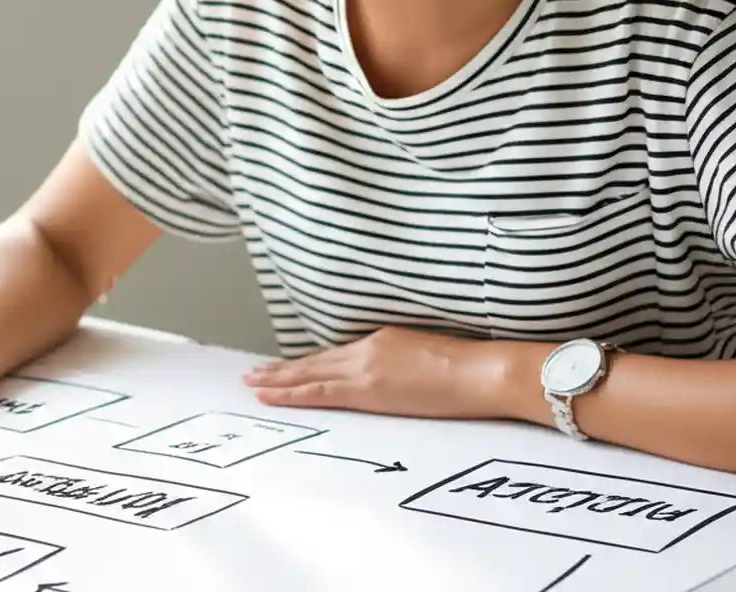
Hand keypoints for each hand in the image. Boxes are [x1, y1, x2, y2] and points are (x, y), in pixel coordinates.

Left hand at [242, 326, 507, 418]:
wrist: (483, 372)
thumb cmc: (470, 367)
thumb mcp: (430, 354)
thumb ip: (406, 361)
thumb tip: (399, 374)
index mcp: (383, 339)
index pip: (337, 354)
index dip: (309, 361)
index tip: (288, 365)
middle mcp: (367, 349)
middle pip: (316, 360)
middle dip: (283, 368)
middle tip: (254, 373)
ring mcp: (364, 368)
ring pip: (309, 374)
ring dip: (278, 380)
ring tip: (252, 383)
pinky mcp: (367, 388)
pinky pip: (318, 391)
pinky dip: (290, 393)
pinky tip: (269, 396)